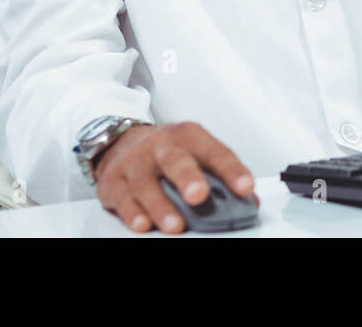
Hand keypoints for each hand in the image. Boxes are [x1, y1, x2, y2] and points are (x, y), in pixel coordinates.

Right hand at [93, 121, 256, 233]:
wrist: (123, 141)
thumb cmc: (168, 152)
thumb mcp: (197, 153)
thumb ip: (221, 176)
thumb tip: (249, 202)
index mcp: (190, 136)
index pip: (215, 152)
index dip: (231, 170)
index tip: (244, 188)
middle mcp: (161, 146)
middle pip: (175, 160)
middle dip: (188, 178)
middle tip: (199, 196)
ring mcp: (135, 162)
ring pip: (146, 183)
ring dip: (161, 206)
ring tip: (175, 225)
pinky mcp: (113, 180)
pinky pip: (122, 197)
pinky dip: (132, 213)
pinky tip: (142, 224)